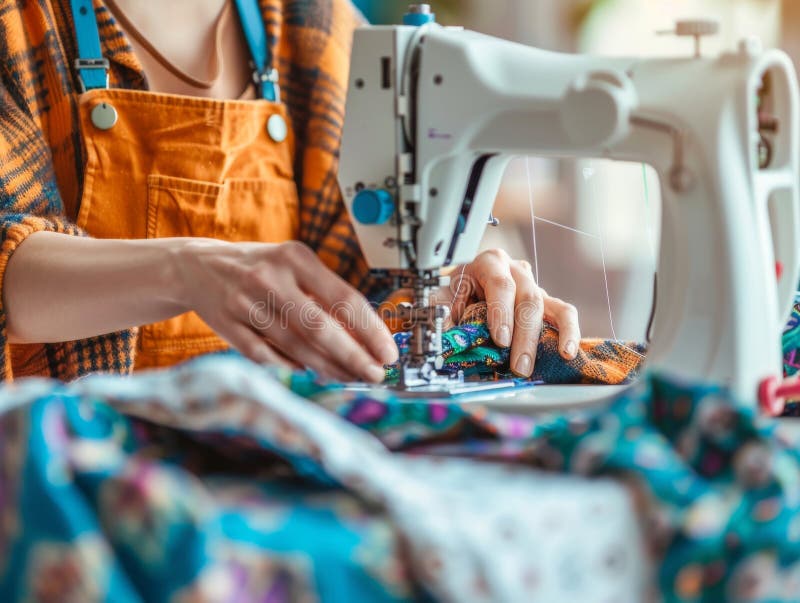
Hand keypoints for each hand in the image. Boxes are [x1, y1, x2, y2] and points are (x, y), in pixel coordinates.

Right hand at [176, 239, 397, 382]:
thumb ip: (326, 294)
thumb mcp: (294, 265)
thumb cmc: (260, 268)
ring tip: (350, 378)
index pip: (343, 298)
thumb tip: (366, 335)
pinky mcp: (227, 326)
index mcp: (295, 258)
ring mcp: (245, 303)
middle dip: (353, 356)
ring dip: (328, 367)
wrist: (198, 266)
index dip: (370, 330)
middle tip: (374, 374)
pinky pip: (266, 356)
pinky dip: (292, 367)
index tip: (388, 352)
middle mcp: (270, 278)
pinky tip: (311, 373)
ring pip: (295, 346)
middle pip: (320, 327)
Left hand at [446, 249, 580, 376]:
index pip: (501, 285)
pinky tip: (567, 351)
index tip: (501, 339)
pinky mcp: (546, 301)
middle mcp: (515, 270)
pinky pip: (564, 312)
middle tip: (518, 365)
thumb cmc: (456, 291)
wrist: (467, 284)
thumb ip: (439, 311)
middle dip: (523, 336)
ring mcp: (533, 284)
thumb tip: (441, 333)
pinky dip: (569, 332)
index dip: (502, 313)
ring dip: (544, 338)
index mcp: (489, 263)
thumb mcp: (442, 296)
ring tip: (539, 363)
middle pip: (527, 298)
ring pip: (547, 306)